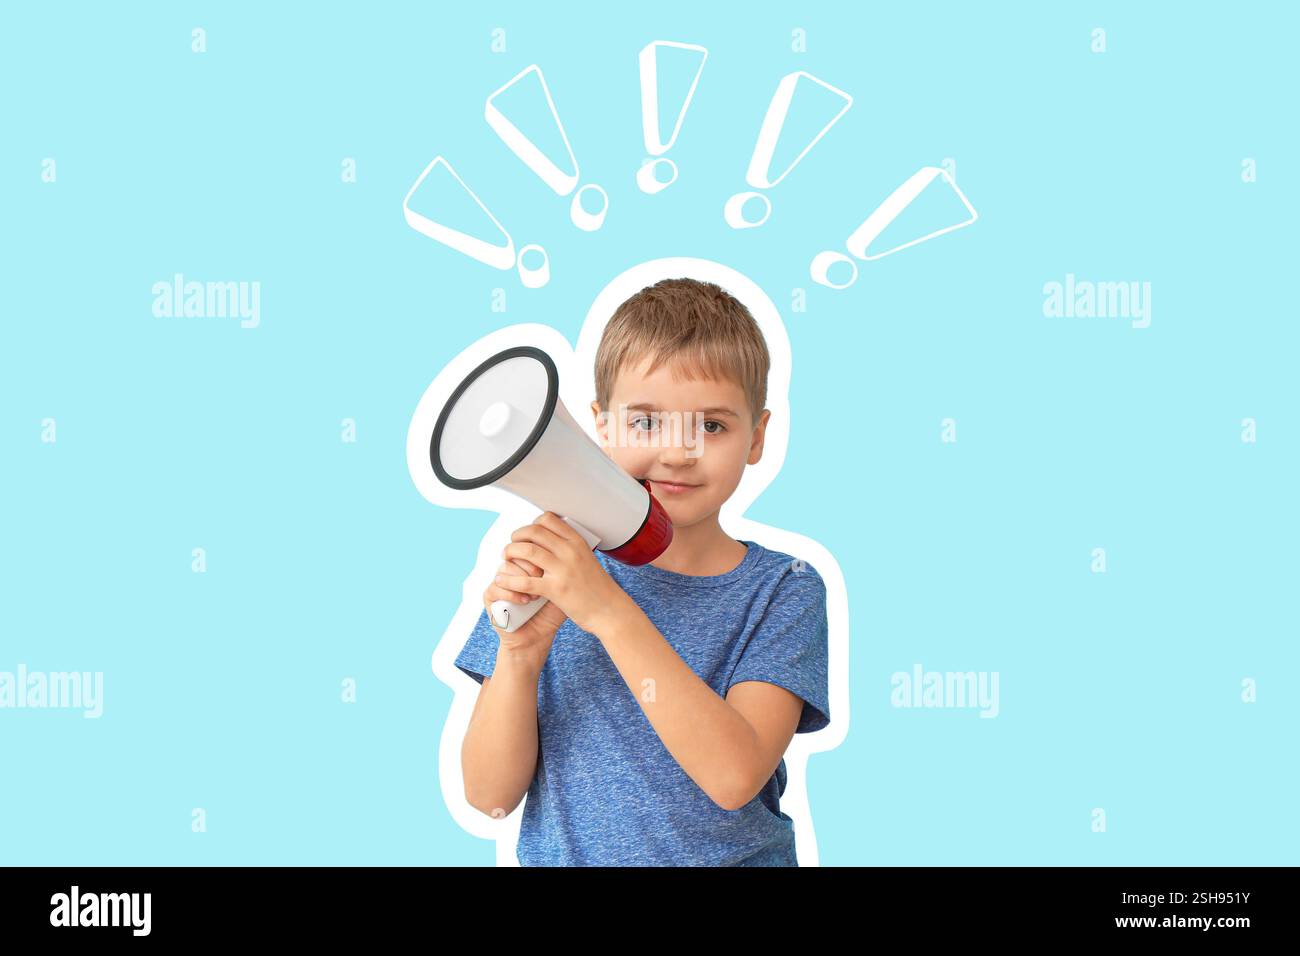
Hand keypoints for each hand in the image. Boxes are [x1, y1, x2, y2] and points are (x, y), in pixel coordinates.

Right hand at [482, 551, 566, 669]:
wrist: (539, 638)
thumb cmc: (551, 613)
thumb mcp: (562, 589)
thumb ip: (564, 569)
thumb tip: (574, 547)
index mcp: (528, 562)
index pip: (530, 542)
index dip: (540, 549)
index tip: (553, 564)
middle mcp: (513, 569)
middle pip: (517, 550)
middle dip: (531, 562)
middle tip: (542, 576)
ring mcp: (501, 581)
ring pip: (505, 567)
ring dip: (522, 579)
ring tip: (536, 594)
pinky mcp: (491, 597)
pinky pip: (496, 587)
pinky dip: (512, 594)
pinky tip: (526, 601)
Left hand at [496, 512, 631, 634]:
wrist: (610, 611)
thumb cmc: (599, 588)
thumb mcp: (588, 559)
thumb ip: (571, 549)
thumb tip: (552, 540)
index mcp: (577, 542)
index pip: (548, 519)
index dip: (532, 524)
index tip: (527, 534)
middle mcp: (570, 551)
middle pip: (534, 531)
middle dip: (517, 536)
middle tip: (512, 545)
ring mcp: (563, 570)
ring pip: (527, 551)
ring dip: (510, 553)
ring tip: (506, 559)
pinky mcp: (556, 590)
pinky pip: (525, 581)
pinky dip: (509, 580)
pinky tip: (502, 581)